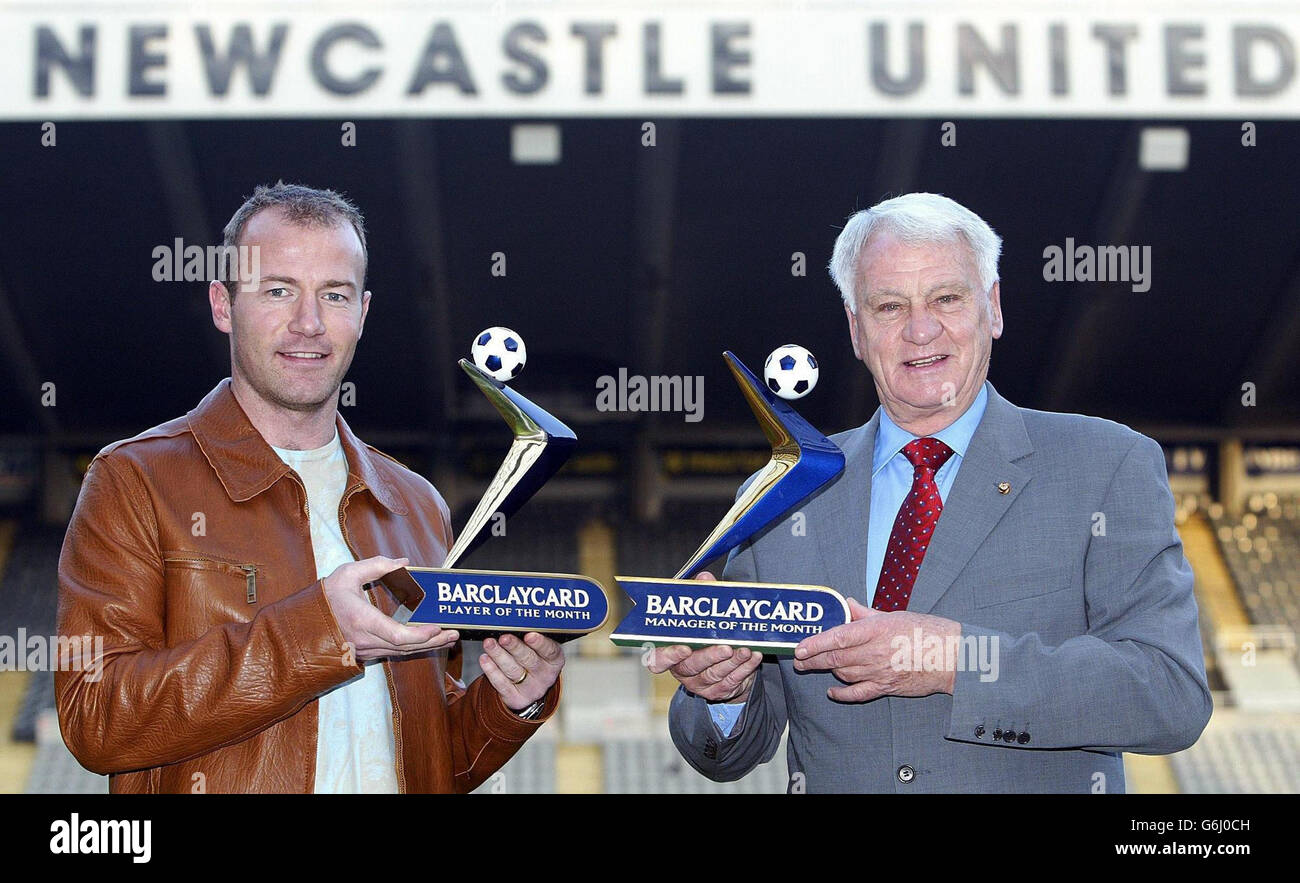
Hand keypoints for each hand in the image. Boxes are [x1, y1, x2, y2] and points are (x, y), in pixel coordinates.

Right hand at [322, 556, 458, 661]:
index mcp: (362, 621)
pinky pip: (394, 652)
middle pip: (406, 647)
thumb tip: (403, 562)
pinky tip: (428, 640)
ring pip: (401, 653)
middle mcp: (366, 641)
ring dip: (426, 646)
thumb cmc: (326, 598)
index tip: (438, 627)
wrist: (302, 625)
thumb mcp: (348, 574)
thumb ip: (376, 566)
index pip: (398, 636)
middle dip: (433, 641)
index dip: (421, 635)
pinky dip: (413, 647)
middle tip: (454, 633)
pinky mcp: (366, 653)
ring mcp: (366, 650)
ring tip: (448, 636)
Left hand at [480, 633, 564, 711]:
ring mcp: (531, 689)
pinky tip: (485, 659)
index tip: (529, 635)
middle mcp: (545, 676)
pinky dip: (492, 671)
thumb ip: (531, 637)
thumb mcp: (539, 649)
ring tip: (489, 643)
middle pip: (529, 660)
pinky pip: (502, 685)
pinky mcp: (516, 699)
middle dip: (515, 647)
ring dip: (499, 655)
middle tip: (504, 638)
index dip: (540, 643)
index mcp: (554, 661)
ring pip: (513, 671)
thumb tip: (515, 622)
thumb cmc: (533, 659)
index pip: (550, 651)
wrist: (527, 687)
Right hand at [645, 571, 763, 702]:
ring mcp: (701, 683)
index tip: (684, 647)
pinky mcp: (720, 691)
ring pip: (715, 674)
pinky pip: (732, 680)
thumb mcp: (701, 615)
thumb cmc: (705, 634)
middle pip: (692, 666)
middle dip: (710, 655)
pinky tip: (754, 655)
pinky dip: (745, 667)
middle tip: (726, 646)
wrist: (724, 661)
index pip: (657, 660)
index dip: (668, 656)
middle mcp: (682, 670)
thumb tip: (704, 577)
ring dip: (733, 661)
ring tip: (746, 648)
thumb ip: (701, 595)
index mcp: (670, 651)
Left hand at [793, 598, 961, 701]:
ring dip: (828, 671)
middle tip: (799, 661)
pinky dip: (842, 694)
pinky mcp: (887, 687)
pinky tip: (832, 691)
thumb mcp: (895, 615)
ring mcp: (880, 672)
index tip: (799, 647)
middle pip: (835, 658)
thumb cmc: (926, 631)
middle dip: (813, 660)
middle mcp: (875, 652)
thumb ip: (866, 613)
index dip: (815, 643)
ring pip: (844, 674)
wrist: (952, 657)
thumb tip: (847, 604)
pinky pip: (858, 694)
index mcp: (875, 630)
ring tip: (817, 666)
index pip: (837, 637)